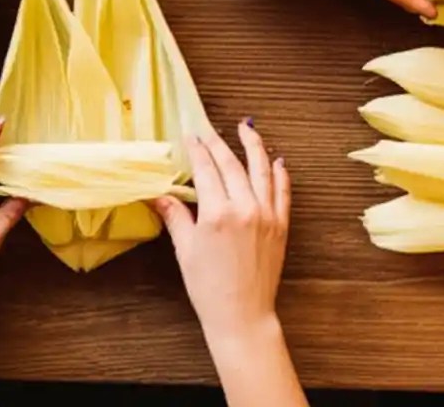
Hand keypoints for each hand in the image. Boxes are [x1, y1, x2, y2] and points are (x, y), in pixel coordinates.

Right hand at [151, 122, 290, 340]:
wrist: (242, 315)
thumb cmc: (209, 287)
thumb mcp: (186, 250)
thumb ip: (176, 217)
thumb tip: (160, 195)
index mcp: (217, 213)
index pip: (206, 170)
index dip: (197, 151)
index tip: (191, 137)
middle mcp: (245, 208)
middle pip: (231, 164)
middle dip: (219, 143)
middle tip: (209, 130)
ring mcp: (266, 215)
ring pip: (261, 170)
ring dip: (254, 146)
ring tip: (246, 129)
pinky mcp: (281, 226)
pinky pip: (283, 191)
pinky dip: (280, 173)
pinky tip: (276, 160)